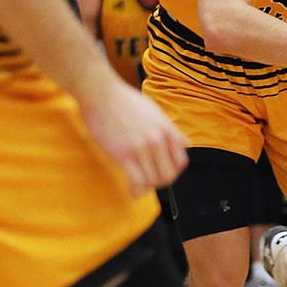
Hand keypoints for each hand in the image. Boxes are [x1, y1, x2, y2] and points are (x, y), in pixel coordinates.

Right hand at [77, 79, 187, 195]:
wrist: (101, 94)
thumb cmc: (125, 101)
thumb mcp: (155, 111)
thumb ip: (170, 129)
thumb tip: (185, 143)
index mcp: (167, 130)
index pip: (181, 161)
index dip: (174, 171)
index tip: (164, 173)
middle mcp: (158, 140)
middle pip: (168, 174)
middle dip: (160, 182)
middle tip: (150, 182)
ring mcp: (142, 148)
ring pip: (153, 180)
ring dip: (147, 187)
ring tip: (139, 186)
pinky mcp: (124, 154)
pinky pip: (137, 181)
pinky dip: (136, 191)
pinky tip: (133, 192)